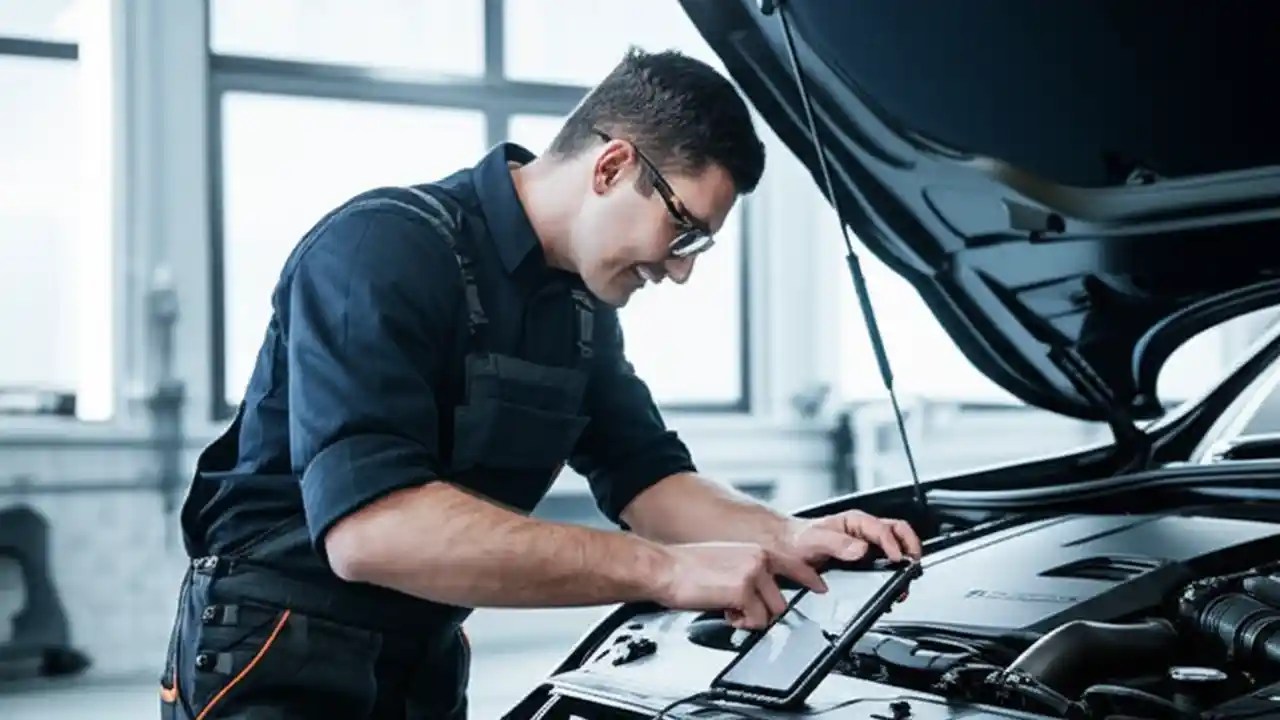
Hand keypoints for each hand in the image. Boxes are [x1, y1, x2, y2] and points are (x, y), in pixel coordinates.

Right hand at [653, 542, 827, 629]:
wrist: (664, 567)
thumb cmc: (686, 567)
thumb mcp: (725, 561)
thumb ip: (749, 572)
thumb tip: (759, 593)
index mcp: (755, 550)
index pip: (794, 566)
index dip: (810, 580)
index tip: (821, 589)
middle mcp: (759, 559)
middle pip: (782, 601)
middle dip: (762, 611)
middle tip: (738, 609)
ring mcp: (753, 574)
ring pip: (771, 613)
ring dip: (751, 618)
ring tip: (728, 608)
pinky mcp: (743, 591)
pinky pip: (754, 621)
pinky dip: (740, 623)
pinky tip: (723, 611)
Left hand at [785, 510, 922, 566]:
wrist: (785, 546)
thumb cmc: (798, 540)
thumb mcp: (815, 540)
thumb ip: (837, 544)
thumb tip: (860, 549)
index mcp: (855, 522)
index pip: (885, 530)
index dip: (894, 545)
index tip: (897, 560)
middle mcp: (863, 531)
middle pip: (899, 532)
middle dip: (911, 548)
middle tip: (913, 565)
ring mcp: (865, 545)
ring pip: (897, 546)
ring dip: (906, 560)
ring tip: (906, 578)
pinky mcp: (863, 559)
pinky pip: (886, 562)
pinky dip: (895, 571)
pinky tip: (893, 584)